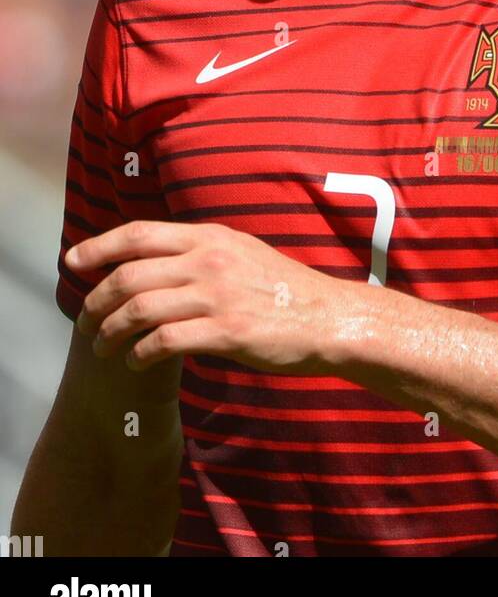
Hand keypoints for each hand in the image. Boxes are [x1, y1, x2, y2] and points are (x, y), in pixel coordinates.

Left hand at [67, 220, 345, 373]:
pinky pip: (164, 341)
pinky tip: (136, 361)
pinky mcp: (226, 331)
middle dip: (96, 301)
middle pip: (130, 275)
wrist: (326, 316)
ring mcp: (217, 295)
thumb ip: (200, 251)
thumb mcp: (240, 251)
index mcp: (209, 236)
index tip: (72, 262)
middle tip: (86, 322)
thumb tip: (153, 259)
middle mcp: (209, 260)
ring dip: (111, 332)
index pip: (139, 234)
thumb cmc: (282, 288)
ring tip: (103, 346)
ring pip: (140, 310)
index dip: (99, 246)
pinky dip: (139, 354)